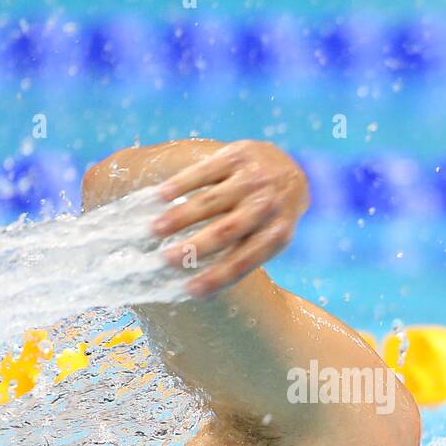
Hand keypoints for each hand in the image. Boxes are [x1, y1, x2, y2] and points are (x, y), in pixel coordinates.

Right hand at [151, 140, 309, 296]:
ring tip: (154, 229)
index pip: (244, 260)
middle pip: (227, 230)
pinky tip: (161, 196)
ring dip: (181, 216)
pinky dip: (181, 184)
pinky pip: (205, 171)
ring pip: (212, 200)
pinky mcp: (238, 155)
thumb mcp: (267, 239)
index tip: (190, 290)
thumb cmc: (269, 218)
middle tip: (165, 259)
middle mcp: (267, 205)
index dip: (217, 277)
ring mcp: (253, 178)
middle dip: (195, 246)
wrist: (290, 171)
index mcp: (277, 234)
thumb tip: (200, 289)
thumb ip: (241, 257)